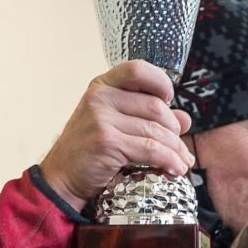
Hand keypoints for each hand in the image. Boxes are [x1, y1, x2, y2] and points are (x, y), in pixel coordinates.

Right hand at [40, 60, 194, 210]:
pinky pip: (151, 149)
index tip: (170, 102)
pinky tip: (175, 169)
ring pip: (156, 131)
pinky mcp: (107, 141)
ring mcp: (101, 118)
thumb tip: (185, 118)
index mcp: (103, 86)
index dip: (161, 83)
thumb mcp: (118, 126)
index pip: (138, 70)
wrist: (62, 178)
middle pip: (156, 107)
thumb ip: (150, 118)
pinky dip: (169, 161)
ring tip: (183, 163)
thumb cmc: (90, 151)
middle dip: (175, 130)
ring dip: (176, 150)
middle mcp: (100, 97)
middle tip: (181, 148)